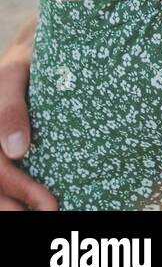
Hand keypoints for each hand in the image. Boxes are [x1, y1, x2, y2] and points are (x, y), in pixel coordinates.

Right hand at [0, 16, 57, 209]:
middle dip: (16, 209)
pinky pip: (4, 178)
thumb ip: (10, 109)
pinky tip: (35, 206)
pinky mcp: (5, 151)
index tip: (51, 203)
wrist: (32, 50)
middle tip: (51, 214)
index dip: (21, 190)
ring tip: (46, 215)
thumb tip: (16, 150)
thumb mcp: (15, 76)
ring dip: (15, 208)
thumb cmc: (24, 61)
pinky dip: (18, 197)